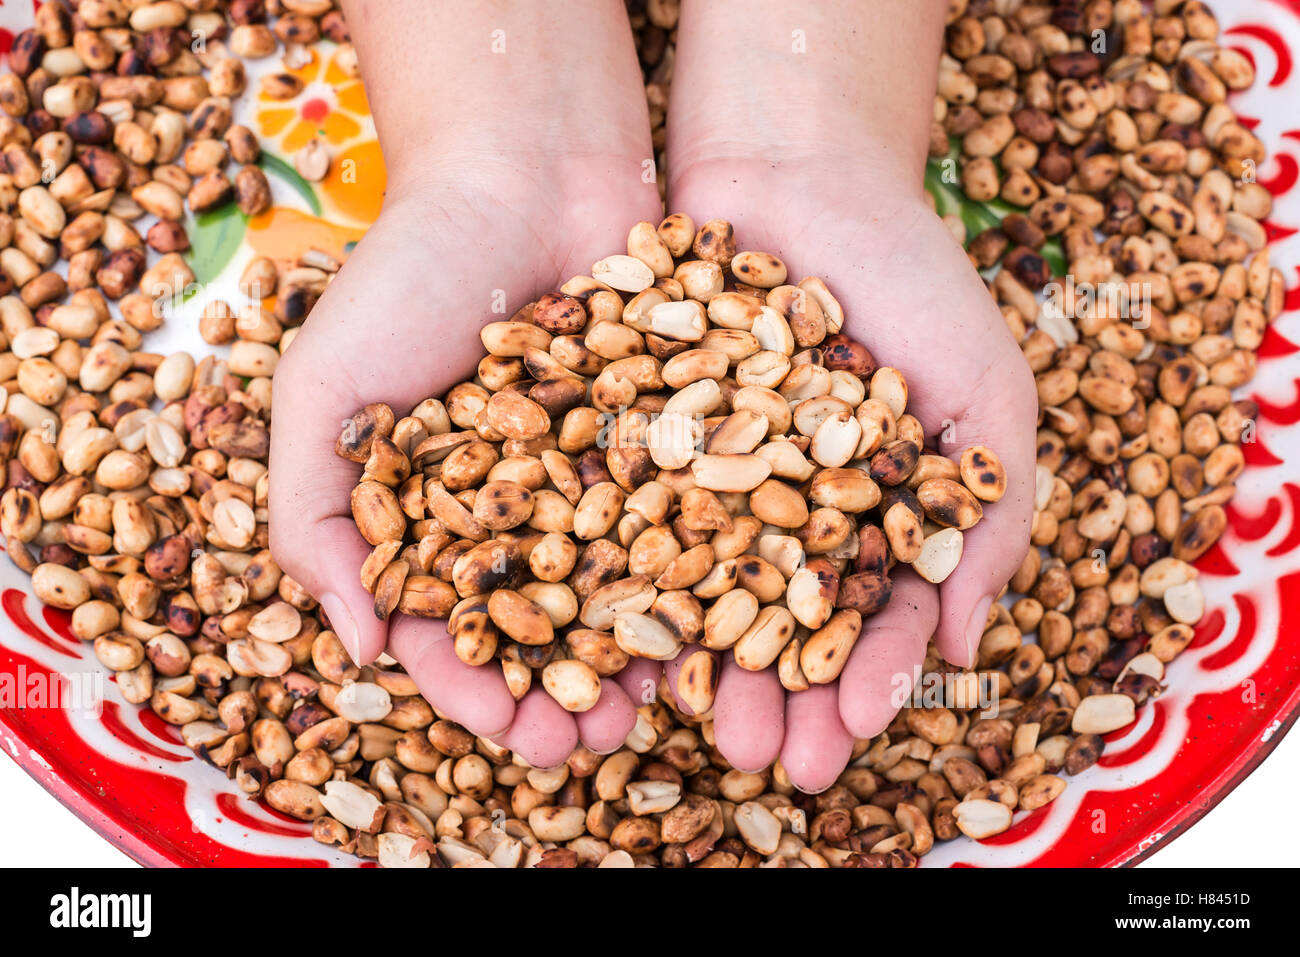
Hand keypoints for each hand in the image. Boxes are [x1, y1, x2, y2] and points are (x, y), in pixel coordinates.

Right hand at [270, 161, 661, 766]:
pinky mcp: (666, 447)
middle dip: (555, 695)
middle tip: (576, 746)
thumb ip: (314, 513)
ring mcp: (595, 484)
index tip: (496, 723)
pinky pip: (683, 529)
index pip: (445, 626)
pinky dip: (696, 582)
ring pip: (616, 596)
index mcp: (430, 516)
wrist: (525, 172)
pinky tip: (712, 636)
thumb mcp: (324, 386)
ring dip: (629, 665)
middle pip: (538, 630)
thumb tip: (355, 644)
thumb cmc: (408, 272)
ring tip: (644, 717)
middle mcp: (516, 514)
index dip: (467, 684)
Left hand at [661, 158, 1036, 791]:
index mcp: (872, 516)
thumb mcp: (984, 392)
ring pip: (702, 594)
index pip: (874, 618)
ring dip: (704, 668)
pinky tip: (623, 642)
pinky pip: (631, 525)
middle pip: (781, 626)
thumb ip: (986, 515)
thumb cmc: (910, 276)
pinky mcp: (640, 448)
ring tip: (702, 729)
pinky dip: (629, 582)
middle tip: (771, 759)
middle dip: (781, 696)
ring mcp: (709, 486)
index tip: (856, 732)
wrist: (797, 172)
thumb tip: (968, 645)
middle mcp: (786, 516)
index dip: (869, 677)